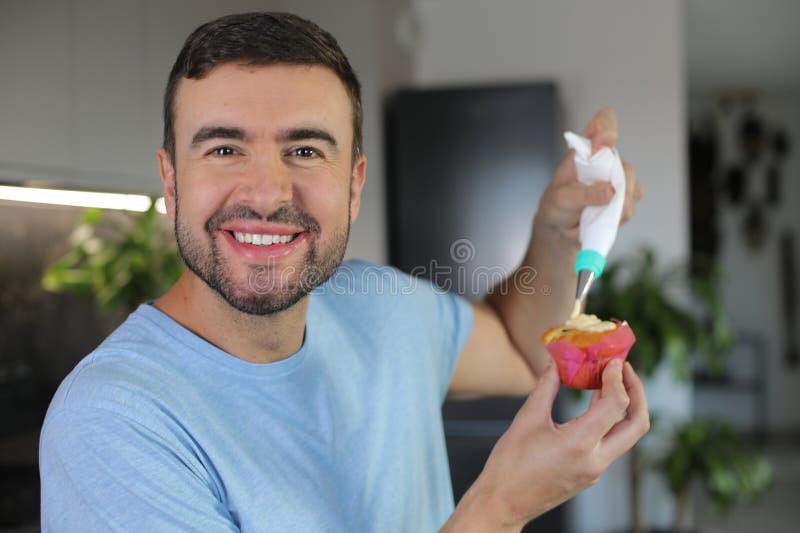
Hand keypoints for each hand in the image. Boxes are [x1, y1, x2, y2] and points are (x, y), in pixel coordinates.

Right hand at [450, 360, 649, 530]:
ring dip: (624, 406)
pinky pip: (611, 443)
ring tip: (611, 379)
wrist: (503, 503)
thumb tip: (556, 362)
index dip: (617, 378)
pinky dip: (610, 419)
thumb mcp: (526, 419)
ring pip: (626, 435)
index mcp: (580, 444)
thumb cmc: (510, 464)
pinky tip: (595, 402)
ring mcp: (596, 470)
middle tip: (625, 369)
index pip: (616, 404)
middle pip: (637, 424)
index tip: (612, 360)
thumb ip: (546, 387)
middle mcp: (596, 460)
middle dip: (637, 393)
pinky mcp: (590, 474)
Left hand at [534, 109, 642, 244]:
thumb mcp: (561, 199)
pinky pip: (632, 204)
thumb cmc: (555, 206)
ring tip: (595, 213)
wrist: (558, 228)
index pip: (603, 122)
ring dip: (619, 204)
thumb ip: (583, 194)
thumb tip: (610, 191)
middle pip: (624, 164)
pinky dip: (620, 214)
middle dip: (618, 184)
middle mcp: (604, 161)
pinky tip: (604, 218)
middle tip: (605, 198)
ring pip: (633, 187)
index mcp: (585, 150)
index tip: (600, 145)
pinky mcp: (623, 198)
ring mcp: (615, 180)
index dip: (606, 128)